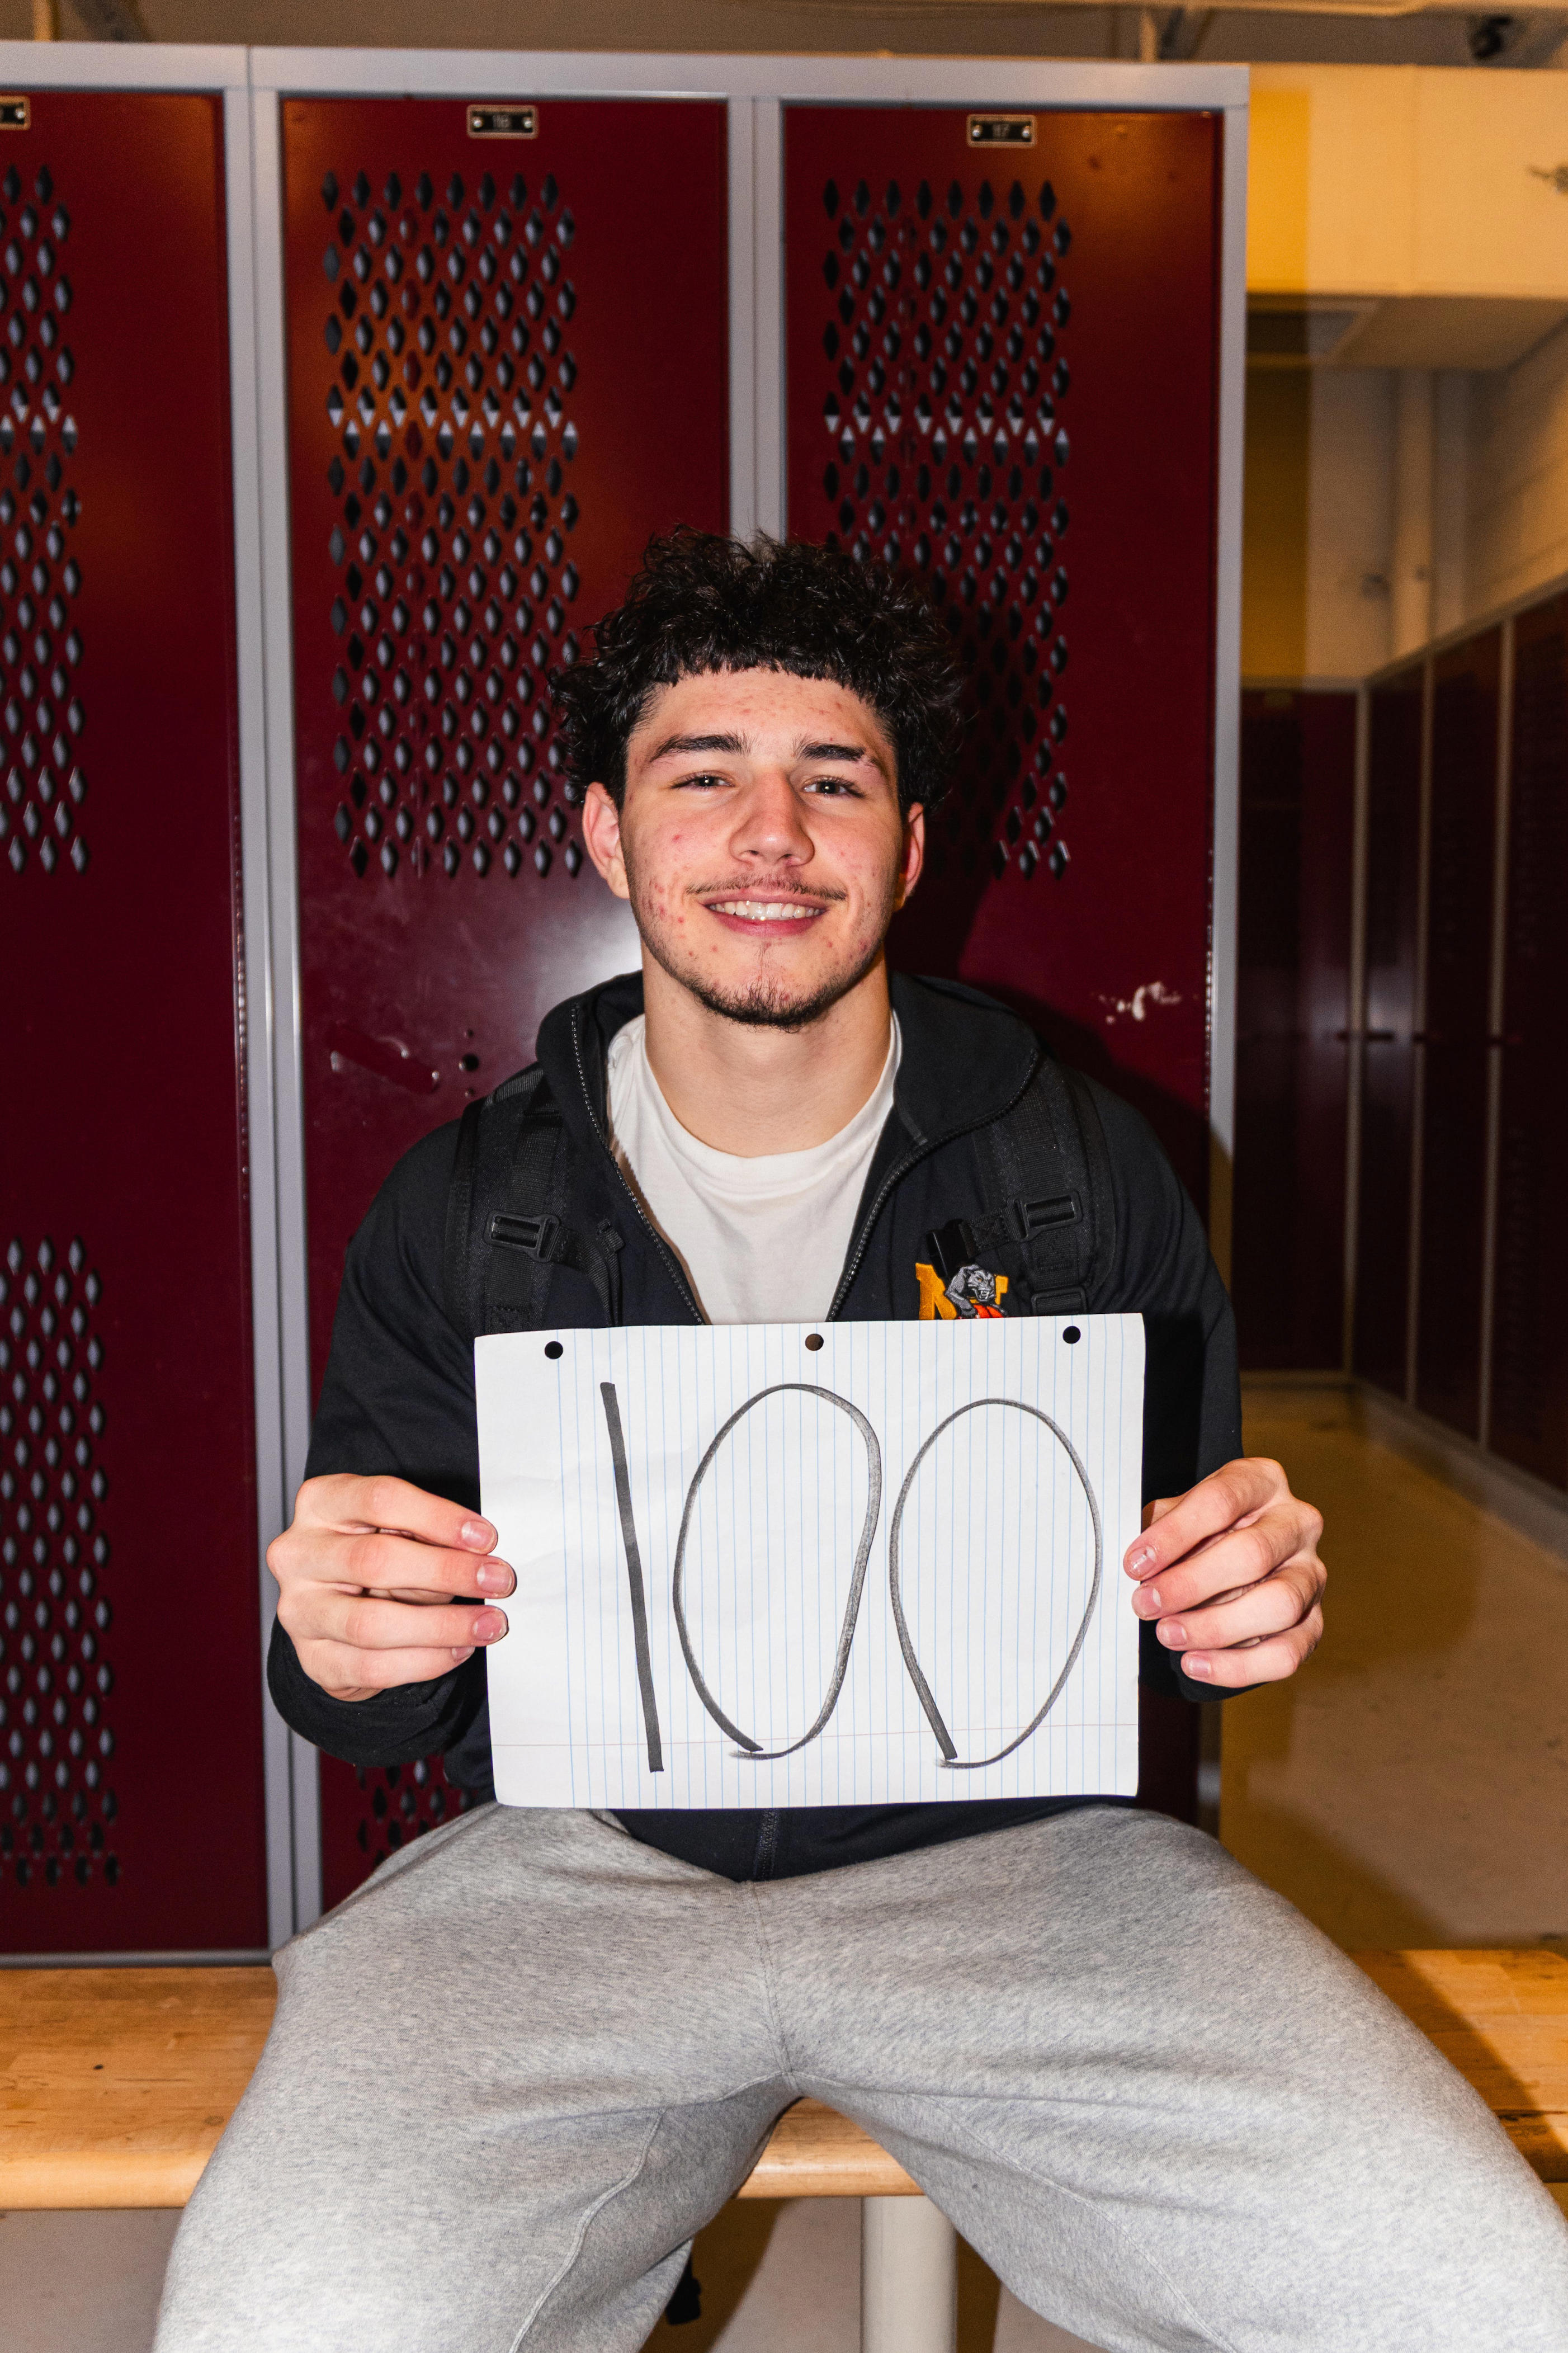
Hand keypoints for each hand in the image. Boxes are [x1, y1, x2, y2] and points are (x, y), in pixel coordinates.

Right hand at [268, 1474, 513, 1702]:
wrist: (339, 1605)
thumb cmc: (379, 1551)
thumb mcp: (399, 1527)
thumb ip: (428, 1535)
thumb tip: (482, 1557)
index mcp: (321, 1502)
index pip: (380, 1499)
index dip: (438, 1518)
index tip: (486, 1537)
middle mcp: (298, 1554)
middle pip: (375, 1561)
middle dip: (448, 1572)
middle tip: (499, 1580)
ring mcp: (299, 1610)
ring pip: (370, 1624)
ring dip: (441, 1626)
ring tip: (488, 1624)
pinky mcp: (312, 1658)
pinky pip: (371, 1666)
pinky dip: (423, 1661)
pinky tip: (457, 1650)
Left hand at [1124, 1457, 1324, 1687]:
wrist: (1233, 1562)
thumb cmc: (1201, 1531)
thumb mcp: (1177, 1514)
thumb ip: (1161, 1529)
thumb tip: (1141, 1564)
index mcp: (1262, 1482)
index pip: (1221, 1501)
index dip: (1175, 1534)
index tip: (1136, 1563)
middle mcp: (1296, 1523)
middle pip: (1252, 1554)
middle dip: (1191, 1584)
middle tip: (1146, 1603)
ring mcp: (1310, 1573)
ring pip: (1278, 1605)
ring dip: (1215, 1626)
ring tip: (1168, 1633)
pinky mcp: (1313, 1621)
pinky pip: (1286, 1652)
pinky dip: (1238, 1666)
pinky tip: (1196, 1662)